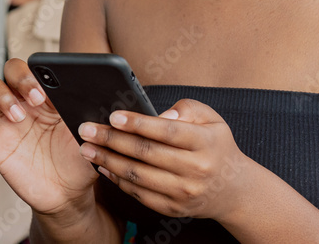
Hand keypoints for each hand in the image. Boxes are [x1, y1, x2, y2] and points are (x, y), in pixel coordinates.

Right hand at [0, 58, 98, 215]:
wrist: (67, 196)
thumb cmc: (81, 164)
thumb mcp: (92, 140)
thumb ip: (93, 122)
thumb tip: (100, 107)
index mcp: (50, 99)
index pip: (37, 70)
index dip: (39, 74)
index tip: (50, 91)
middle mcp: (26, 105)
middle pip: (10, 71)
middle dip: (20, 77)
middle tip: (36, 98)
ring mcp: (8, 122)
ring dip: (0, 95)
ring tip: (17, 115)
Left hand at [77, 99, 245, 220]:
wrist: (232, 189)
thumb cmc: (215, 145)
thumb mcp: (210, 119)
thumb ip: (185, 109)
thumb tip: (159, 114)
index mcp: (204, 143)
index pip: (167, 131)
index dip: (138, 123)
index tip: (113, 116)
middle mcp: (195, 169)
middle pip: (146, 153)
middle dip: (111, 140)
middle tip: (87, 129)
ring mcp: (183, 192)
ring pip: (138, 175)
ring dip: (108, 161)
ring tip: (87, 148)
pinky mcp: (173, 209)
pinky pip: (139, 194)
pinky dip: (118, 180)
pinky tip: (103, 168)